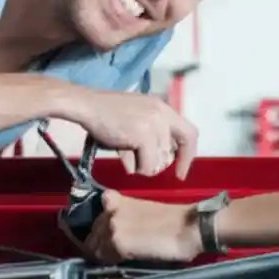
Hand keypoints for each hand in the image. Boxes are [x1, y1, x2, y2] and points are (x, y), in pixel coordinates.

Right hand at [69, 91, 197, 177]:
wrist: (89, 106)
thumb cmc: (107, 113)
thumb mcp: (136, 117)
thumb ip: (151, 134)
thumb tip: (158, 161)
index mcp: (163, 108)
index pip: (190, 133)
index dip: (187, 155)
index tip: (180, 172)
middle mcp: (163, 114)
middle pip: (175, 150)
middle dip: (161, 164)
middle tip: (146, 167)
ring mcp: (154, 124)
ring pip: (160, 160)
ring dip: (145, 166)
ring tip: (130, 160)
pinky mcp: (143, 135)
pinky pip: (147, 164)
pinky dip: (137, 168)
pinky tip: (126, 162)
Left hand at [84, 190, 202, 263]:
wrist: (189, 227)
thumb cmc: (176, 221)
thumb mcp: (145, 211)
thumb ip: (126, 217)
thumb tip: (116, 235)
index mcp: (118, 200)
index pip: (94, 216)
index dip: (96, 230)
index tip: (99, 239)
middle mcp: (111, 211)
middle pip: (92, 234)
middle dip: (98, 244)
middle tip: (111, 254)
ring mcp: (113, 226)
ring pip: (93, 247)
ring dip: (103, 254)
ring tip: (117, 260)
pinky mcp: (118, 242)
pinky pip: (102, 257)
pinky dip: (109, 262)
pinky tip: (122, 263)